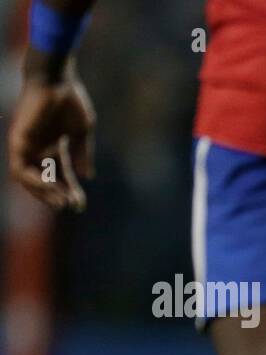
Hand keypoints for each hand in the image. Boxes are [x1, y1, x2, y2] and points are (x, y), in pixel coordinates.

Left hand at [8, 70, 94, 211]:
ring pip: (28, 181)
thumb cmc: (70, 101)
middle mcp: (38, 150)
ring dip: (43, 194)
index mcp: (54, 148)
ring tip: (60, 201)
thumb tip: (88, 176)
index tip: (80, 205)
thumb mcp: (81, 133)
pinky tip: (50, 187)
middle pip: (44, 182)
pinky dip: (34, 182)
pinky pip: (20, 170)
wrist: (57, 79)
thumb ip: (82, 154)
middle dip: (57, 197)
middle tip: (71, 205)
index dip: (70, 192)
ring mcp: (26, 146)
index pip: (61, 177)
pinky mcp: (18, 141)